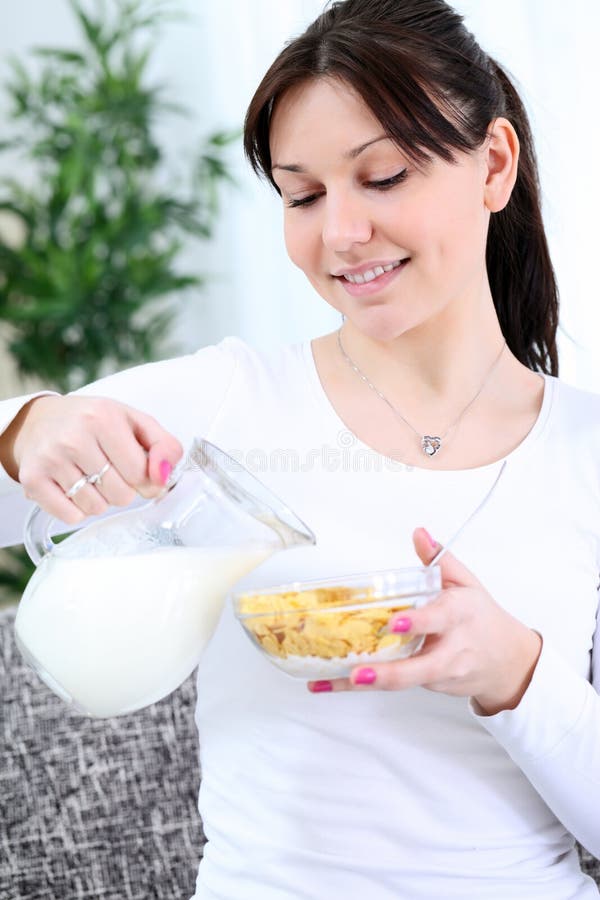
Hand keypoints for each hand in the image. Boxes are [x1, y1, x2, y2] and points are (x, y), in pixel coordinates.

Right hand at [1, 394, 182, 524]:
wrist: (38, 421)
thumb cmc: (93, 423)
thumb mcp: (134, 422)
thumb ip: (164, 446)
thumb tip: (164, 477)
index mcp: (103, 417)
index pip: (140, 473)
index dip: (146, 479)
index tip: (138, 472)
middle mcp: (74, 437)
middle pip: (120, 495)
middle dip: (123, 489)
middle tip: (110, 471)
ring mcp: (51, 459)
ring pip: (96, 508)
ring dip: (100, 500)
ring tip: (90, 477)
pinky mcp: (33, 480)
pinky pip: (71, 517)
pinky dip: (78, 510)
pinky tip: (73, 488)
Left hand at [309, 527, 541, 714]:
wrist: (508, 662)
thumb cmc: (481, 619)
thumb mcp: (466, 583)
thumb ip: (439, 559)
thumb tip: (419, 534)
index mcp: (461, 614)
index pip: (440, 618)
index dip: (418, 623)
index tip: (395, 623)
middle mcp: (453, 648)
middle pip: (422, 666)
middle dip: (390, 672)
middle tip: (359, 671)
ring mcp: (442, 672)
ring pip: (407, 681)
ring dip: (373, 682)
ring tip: (343, 679)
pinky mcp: (431, 686)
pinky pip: (400, 685)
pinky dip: (369, 685)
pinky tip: (336, 683)